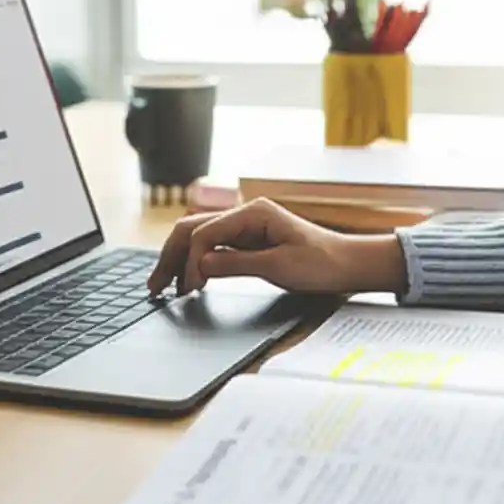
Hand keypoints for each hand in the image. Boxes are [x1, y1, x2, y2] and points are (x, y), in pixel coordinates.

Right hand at [147, 198, 407, 295]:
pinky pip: (214, 248)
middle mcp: (246, 215)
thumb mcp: (279, 266)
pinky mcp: (249, 242)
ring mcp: (246, 227)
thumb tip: (198, 265)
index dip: (190, 261)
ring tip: (163, 287)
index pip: (204, 233)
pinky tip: (189, 281)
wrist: (348, 266)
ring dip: (179, 260)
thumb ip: (236, 264)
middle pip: (193, 229)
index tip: (187, 290)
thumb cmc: (322, 263)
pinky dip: (197, 263)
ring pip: (199, 238)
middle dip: (171, 257)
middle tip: (154, 287)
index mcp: (253, 213)